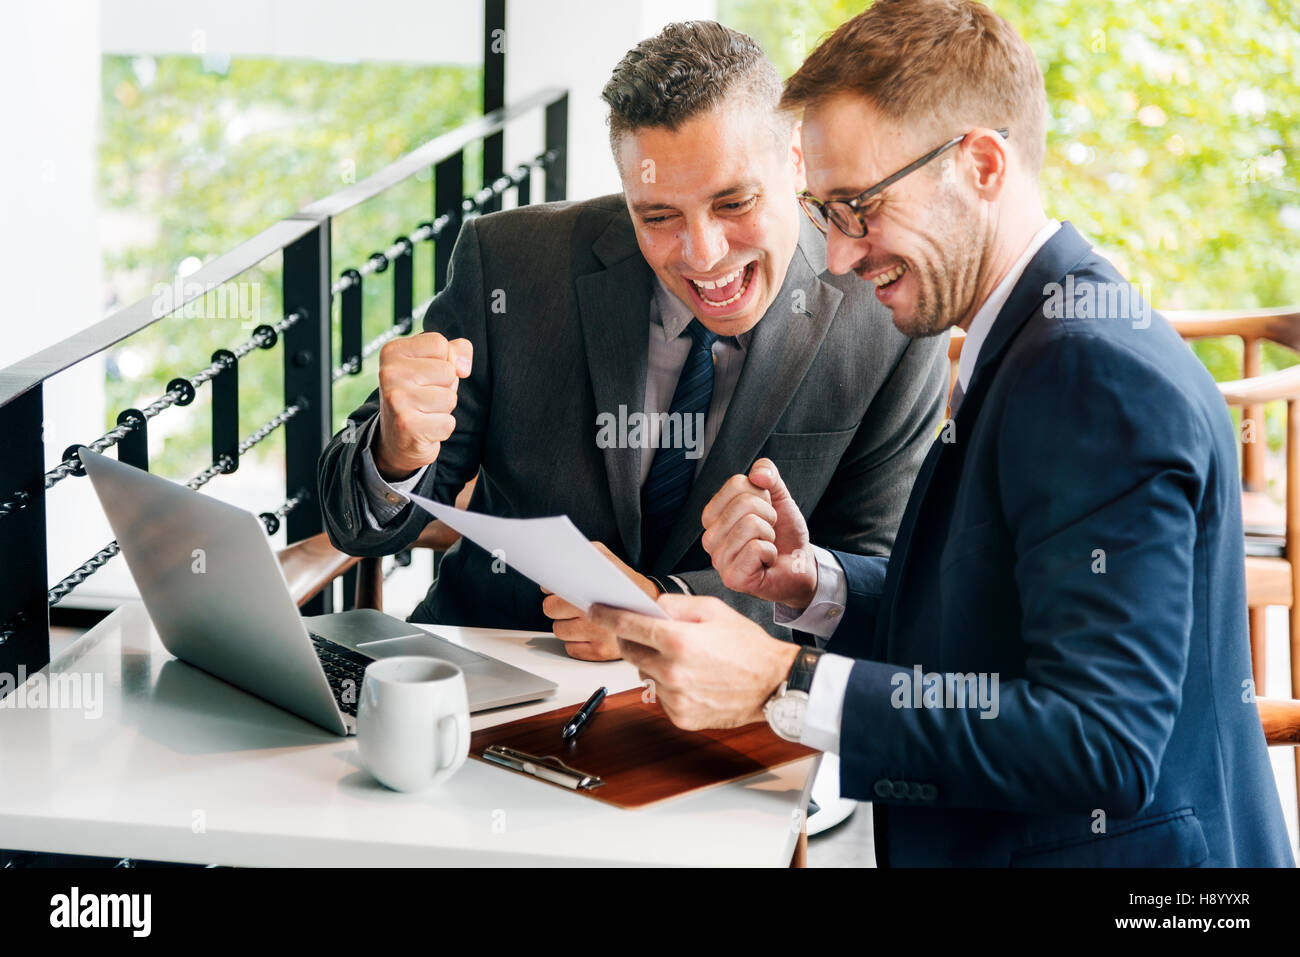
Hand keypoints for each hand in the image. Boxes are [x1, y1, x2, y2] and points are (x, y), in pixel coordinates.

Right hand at [373, 332, 472, 479]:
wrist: (397, 438)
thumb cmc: (419, 394)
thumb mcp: (433, 363)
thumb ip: (454, 351)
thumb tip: (463, 367)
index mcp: (392, 352)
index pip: (439, 344)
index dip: (444, 361)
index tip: (427, 374)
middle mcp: (389, 373)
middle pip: (448, 371)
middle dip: (446, 386)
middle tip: (425, 396)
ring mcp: (396, 400)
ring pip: (450, 398)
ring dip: (444, 408)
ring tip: (425, 411)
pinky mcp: (407, 425)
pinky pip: (448, 422)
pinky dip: (442, 427)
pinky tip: (425, 427)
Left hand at [541, 542, 659, 660]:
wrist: (656, 612)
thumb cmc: (629, 586)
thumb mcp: (611, 562)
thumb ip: (589, 555)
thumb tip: (564, 556)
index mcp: (596, 595)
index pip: (555, 597)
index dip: (552, 590)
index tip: (554, 587)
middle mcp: (597, 618)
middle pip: (552, 612)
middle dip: (557, 605)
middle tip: (569, 601)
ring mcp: (599, 638)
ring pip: (559, 631)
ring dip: (566, 623)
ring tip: (581, 615)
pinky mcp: (600, 654)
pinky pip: (571, 649)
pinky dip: (576, 641)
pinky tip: (587, 631)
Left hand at [589, 595, 799, 730]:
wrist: (774, 684)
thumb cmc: (748, 646)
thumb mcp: (713, 610)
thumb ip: (675, 605)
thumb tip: (649, 606)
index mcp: (678, 640)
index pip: (627, 626)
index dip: (607, 615)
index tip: (595, 609)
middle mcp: (672, 671)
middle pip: (630, 651)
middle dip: (634, 639)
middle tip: (650, 633)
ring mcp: (675, 698)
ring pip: (645, 674)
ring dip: (655, 664)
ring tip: (687, 659)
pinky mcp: (681, 716)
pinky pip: (660, 696)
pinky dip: (669, 686)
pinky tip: (694, 679)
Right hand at [700, 458, 815, 609]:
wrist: (800, 564)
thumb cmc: (784, 533)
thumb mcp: (779, 496)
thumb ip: (768, 474)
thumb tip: (757, 474)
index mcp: (714, 515)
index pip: (736, 483)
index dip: (762, 494)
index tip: (764, 513)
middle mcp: (710, 537)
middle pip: (743, 503)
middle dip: (768, 515)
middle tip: (768, 532)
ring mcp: (718, 559)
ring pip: (750, 525)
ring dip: (769, 535)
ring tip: (766, 546)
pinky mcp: (732, 578)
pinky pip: (756, 548)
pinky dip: (770, 552)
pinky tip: (765, 562)